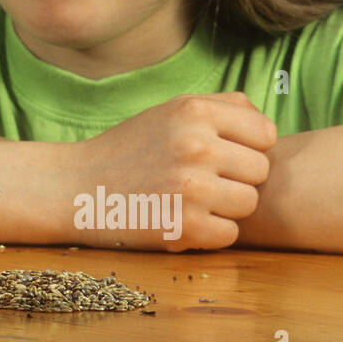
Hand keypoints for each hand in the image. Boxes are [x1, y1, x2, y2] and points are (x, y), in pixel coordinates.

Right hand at [68, 92, 274, 251]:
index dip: (249, 147)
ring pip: (248, 204)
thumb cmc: (129, 149)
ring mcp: (191, 188)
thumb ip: (221, 107)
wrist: (76, 188)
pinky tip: (182, 219)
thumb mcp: (168, 111)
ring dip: (225, 207)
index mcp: (194, 111)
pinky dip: (210, 233)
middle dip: (237, 178)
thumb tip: (266, 124)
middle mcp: (195, 146)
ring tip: (191, 199)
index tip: (223, 155)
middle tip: (202, 180)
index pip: (265, 134)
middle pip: (260, 171)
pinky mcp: (184, 227)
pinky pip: (229, 234)